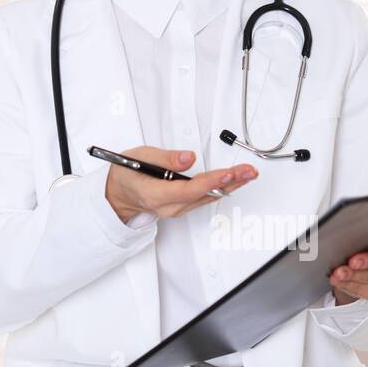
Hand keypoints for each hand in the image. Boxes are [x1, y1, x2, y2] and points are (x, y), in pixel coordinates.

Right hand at [105, 148, 256, 223]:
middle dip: (230, 182)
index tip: (228, 172)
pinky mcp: (184, 206)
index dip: (211, 181)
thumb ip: (165, 158)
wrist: (118, 194)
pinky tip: (234, 180)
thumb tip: (187, 158)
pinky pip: (206, 197)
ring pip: (209, 197)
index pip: (189, 190)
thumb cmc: (127, 174)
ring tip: (248, 173)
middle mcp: (169, 206)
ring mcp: (177, 209)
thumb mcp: (139, 157)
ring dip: (230, 185)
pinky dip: (221, 187)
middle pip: (204, 195)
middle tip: (249, 171)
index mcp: (155, 194)